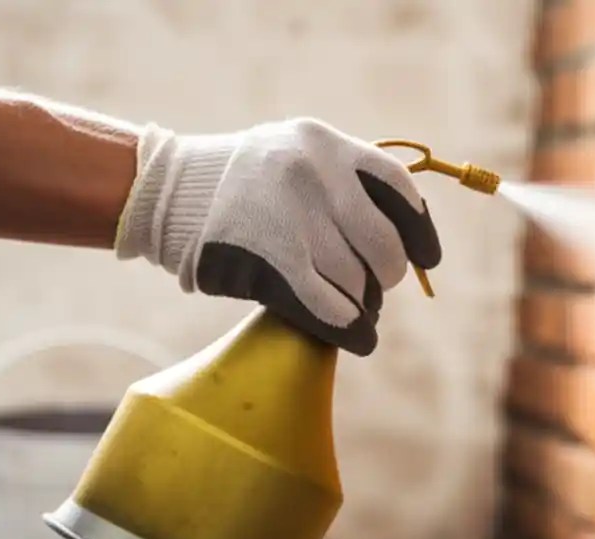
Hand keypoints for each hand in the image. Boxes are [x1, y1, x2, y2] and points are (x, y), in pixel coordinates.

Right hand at [115, 118, 440, 355]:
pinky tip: (358, 337)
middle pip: (383, 246)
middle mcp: (314, 176)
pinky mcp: (270, 263)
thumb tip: (405, 243)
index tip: (427, 258)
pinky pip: (329, 308)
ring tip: (353, 306)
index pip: (399, 191)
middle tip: (374, 284)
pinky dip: (351, 329)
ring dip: (361, 303)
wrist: (166, 191)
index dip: (420, 231)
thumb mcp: (298, 154)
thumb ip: (347, 184)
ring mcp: (291, 219)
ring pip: (356, 282)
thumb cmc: (245, 182)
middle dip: (386, 274)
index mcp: (327, 145)